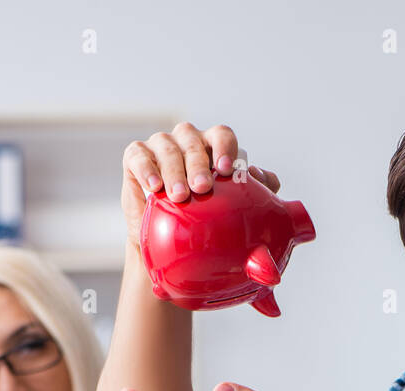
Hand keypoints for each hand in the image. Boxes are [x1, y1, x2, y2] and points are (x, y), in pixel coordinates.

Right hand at [121, 122, 280, 253]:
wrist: (164, 241)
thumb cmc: (200, 219)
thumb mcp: (228, 209)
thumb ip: (253, 193)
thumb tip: (268, 182)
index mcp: (212, 148)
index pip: (222, 135)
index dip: (226, 147)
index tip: (227, 169)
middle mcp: (187, 142)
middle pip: (194, 142)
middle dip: (198, 164)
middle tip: (202, 188)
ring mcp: (161, 147)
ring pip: (168, 148)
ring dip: (174, 171)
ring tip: (179, 196)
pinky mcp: (136, 157)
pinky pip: (139, 155)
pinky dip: (147, 169)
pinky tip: (154, 187)